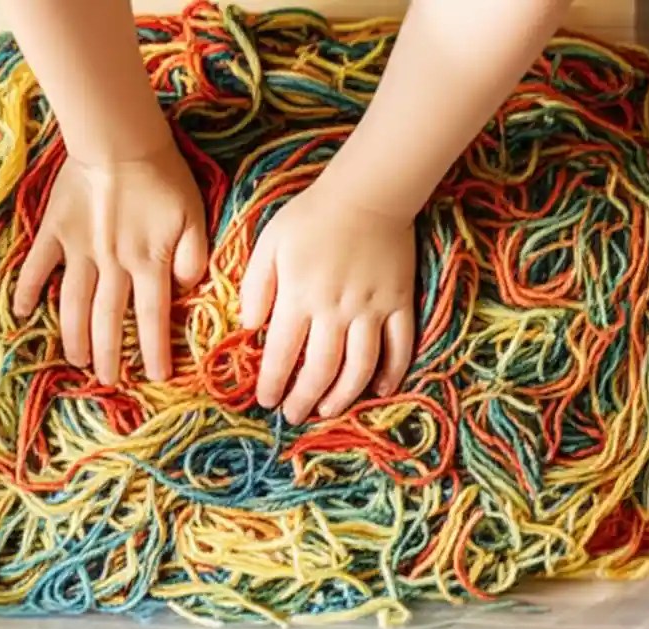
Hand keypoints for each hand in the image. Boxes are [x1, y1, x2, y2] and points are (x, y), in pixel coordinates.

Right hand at [14, 143, 207, 383]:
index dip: (154, 349)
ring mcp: (80, 249)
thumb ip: (194, 256)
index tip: (156, 377)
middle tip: (110, 380)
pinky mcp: (55, 231)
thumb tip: (186, 289)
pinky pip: (36, 265)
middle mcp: (113, 263)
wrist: (120, 139)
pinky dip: (27, 289)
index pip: (152, 316)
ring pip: (74, 303)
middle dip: (110, 355)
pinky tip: (21, 313)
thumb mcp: (194, 215)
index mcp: (149, 261)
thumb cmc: (164, 176)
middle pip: (109, 319)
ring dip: (74, 336)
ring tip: (77, 361)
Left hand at [240, 187, 415, 423]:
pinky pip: (399, 346)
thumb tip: (248, 327)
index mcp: (300, 295)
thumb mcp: (269, 243)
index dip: (272, 382)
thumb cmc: (312, 216)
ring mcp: (372, 309)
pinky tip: (379, 390)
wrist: (369, 192)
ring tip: (328, 410)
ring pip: (360, 366)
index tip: (264, 400)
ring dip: (343, 395)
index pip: (282, 352)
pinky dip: (392, 372)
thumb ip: (256, 286)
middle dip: (304, 398)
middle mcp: (336, 309)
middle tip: (292, 415)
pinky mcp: (399, 303)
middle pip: (320, 368)